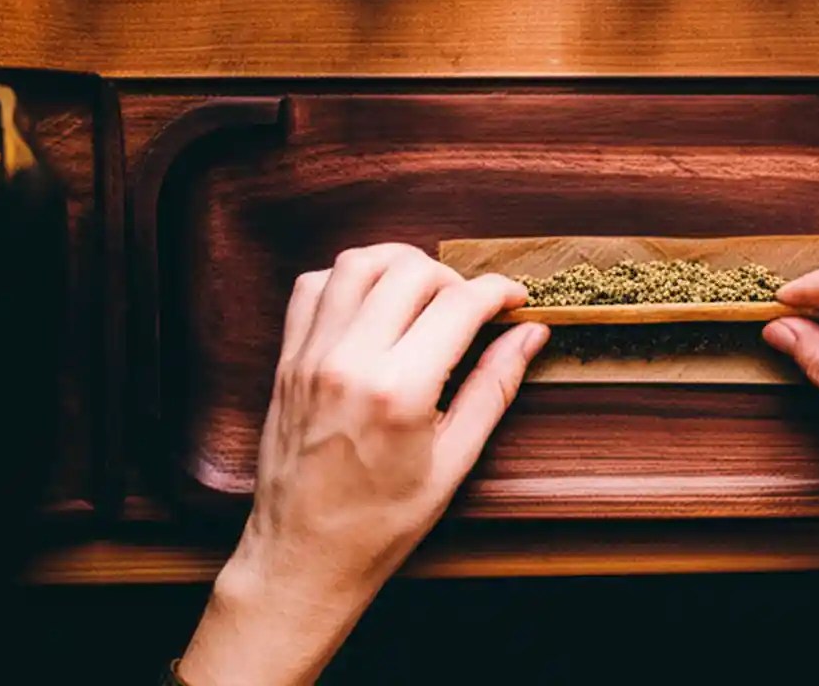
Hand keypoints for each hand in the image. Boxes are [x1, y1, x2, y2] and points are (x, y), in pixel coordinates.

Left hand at [180, 244, 548, 684]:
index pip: (458, 304)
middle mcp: (350, 361)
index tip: (514, 299)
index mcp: (399, 391)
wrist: (303, 555)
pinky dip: (348, 279)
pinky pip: (314, 286)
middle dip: (453, 278)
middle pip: (410, 271)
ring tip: (425, 294)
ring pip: (358, 263)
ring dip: (400, 264)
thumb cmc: (382, 522)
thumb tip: (531, 335)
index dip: (497, 292)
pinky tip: (374, 305)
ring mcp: (311, 355)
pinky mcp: (287, 359)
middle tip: (471, 308)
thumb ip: (495, 388)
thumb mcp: (454, 461)